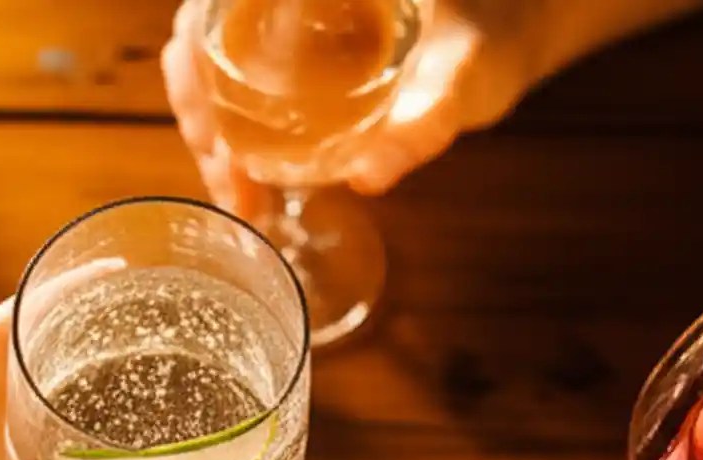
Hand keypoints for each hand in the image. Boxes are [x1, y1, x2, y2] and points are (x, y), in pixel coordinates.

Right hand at [162, 0, 540, 217]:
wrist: (509, 33)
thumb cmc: (490, 43)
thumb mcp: (465, 78)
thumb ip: (427, 121)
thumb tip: (366, 178)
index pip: (212, 12)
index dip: (193, 72)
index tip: (214, 140)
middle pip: (199, 44)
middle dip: (197, 119)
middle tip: (228, 188)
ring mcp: (279, 20)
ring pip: (208, 68)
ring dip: (207, 133)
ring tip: (237, 199)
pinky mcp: (286, 51)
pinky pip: (234, 83)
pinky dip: (229, 133)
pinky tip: (246, 182)